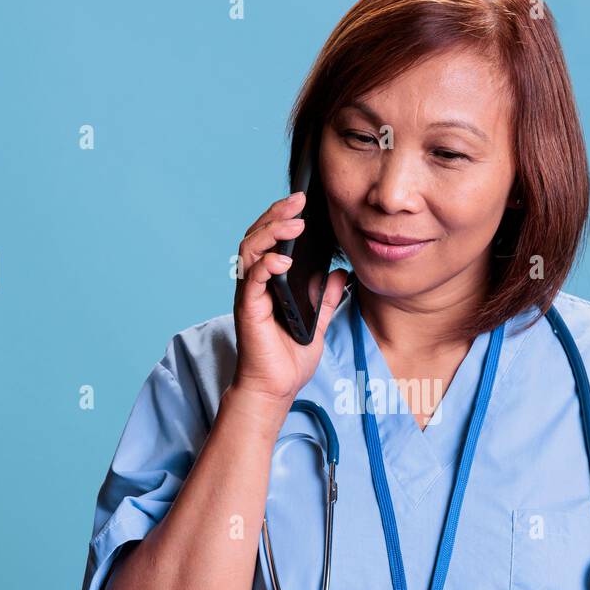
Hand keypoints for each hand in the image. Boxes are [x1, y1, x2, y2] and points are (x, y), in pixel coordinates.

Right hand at [229, 190, 348, 405]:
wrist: (276, 388)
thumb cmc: (289, 357)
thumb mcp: (317, 322)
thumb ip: (326, 298)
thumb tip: (341, 274)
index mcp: (269, 282)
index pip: (269, 240)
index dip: (282, 218)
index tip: (304, 203)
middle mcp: (255, 284)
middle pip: (256, 236)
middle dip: (277, 215)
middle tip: (299, 201)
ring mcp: (249, 296)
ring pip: (250, 251)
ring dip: (271, 233)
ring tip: (295, 224)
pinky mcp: (248, 311)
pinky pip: (252, 281)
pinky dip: (265, 266)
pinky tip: (282, 260)